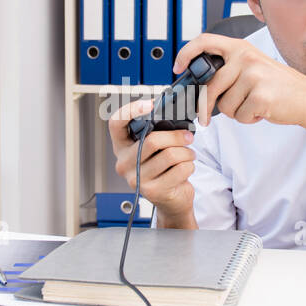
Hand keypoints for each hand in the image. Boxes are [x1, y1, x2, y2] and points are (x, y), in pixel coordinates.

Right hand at [107, 99, 196, 219]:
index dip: (131, 110)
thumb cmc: (164, 169)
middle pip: (153, 141)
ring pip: (170, 155)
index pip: (116, 123)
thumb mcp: (156, 148)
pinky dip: (189, 166)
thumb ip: (156, 131)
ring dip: (187, 152)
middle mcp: (124, 164)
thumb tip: (173, 112)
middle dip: (176, 136)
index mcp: (121, 147)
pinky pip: (179, 169)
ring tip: (188, 155)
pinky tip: (186, 168)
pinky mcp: (153, 191)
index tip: (151, 104)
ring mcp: (136, 179)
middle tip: (188, 136)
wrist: (171, 200)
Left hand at [173, 33, 305, 127]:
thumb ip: (229, 69)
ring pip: (224, 105)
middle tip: (206, 117)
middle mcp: (245, 58)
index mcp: (240, 48)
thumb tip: (199, 85)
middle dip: (206, 107)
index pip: (204, 41)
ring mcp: (253, 76)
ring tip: (252, 105)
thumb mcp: (253, 66)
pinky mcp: (260, 96)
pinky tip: (261, 111)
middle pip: (210, 87)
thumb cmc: (279, 86)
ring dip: (235, 112)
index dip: (185, 53)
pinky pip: (239, 115)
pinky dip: (248, 119)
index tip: (177, 68)